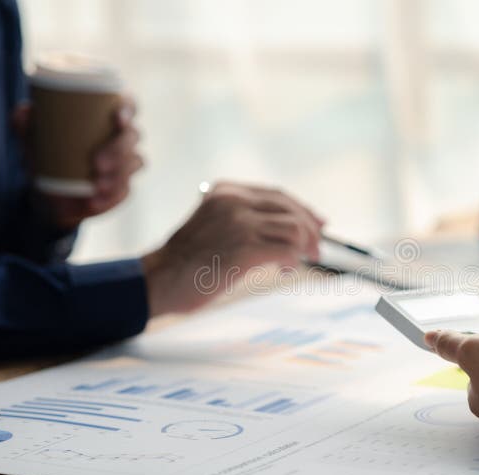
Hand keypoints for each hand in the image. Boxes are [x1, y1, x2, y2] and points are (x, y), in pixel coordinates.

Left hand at [12, 97, 143, 229]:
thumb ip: (23, 122)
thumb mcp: (29, 138)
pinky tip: (94, 201)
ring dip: (119, 174)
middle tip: (96, 163)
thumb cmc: (44, 153)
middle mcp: (122, 137)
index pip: (128, 105)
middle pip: (133, 136)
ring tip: (96, 185)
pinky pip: (125, 190)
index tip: (117, 118)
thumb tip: (24, 112)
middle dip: (119, 149)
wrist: (48, 192)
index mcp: (107, 116)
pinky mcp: (123, 186)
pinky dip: (110, 197)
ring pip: (135, 162)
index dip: (128, 108)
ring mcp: (126, 163)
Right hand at [141, 181, 323, 316]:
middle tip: (315, 250)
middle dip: (310, 229)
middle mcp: (234, 201)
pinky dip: (292, 260)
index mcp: (226, 191)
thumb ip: (242, 218)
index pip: (277, 194)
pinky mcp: (245, 247)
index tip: (318, 224)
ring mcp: (240, 222)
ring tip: (297, 262)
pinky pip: (287, 249)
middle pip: (290, 207)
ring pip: (293, 227)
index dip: (302, 209)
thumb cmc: (187, 262)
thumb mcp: (213, 224)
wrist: (159, 280)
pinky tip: (284, 270)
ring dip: (303, 247)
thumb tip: (287, 228)